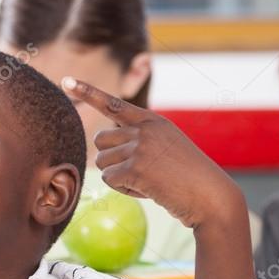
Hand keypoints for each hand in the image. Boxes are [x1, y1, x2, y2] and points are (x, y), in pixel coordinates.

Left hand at [62, 77, 241, 228]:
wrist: (211, 198)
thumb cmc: (188, 177)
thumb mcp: (166, 146)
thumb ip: (138, 138)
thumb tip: (101, 142)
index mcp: (152, 121)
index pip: (113, 103)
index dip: (88, 92)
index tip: (66, 81)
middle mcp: (145, 129)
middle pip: (100, 140)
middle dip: (112, 158)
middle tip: (139, 171)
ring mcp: (140, 147)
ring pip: (102, 162)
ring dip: (119, 176)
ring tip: (149, 180)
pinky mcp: (136, 168)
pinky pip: (110, 180)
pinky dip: (125, 189)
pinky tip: (149, 189)